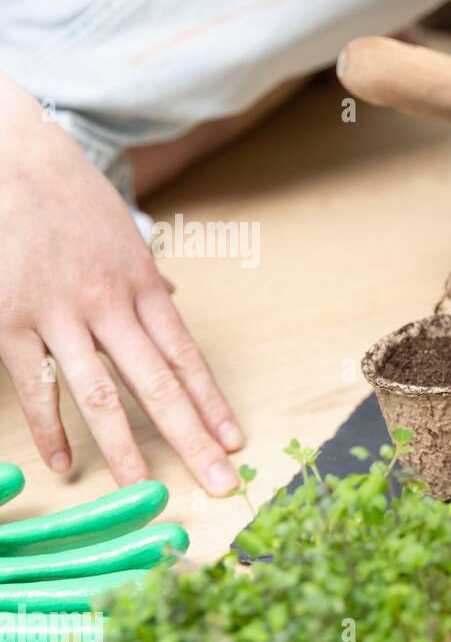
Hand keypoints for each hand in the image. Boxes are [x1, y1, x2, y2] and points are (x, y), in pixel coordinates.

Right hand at [0, 76, 243, 494]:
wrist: (7, 152)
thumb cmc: (65, 194)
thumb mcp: (122, 233)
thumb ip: (144, 277)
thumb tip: (172, 299)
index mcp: (141, 285)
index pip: (187, 357)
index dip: (213, 403)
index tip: (236, 441)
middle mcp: (108, 305)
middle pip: (159, 386)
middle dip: (191, 439)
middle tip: (218, 482)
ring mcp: (57, 315)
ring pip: (101, 395)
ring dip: (127, 448)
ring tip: (148, 489)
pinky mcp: (6, 319)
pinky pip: (34, 386)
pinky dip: (52, 429)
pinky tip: (69, 466)